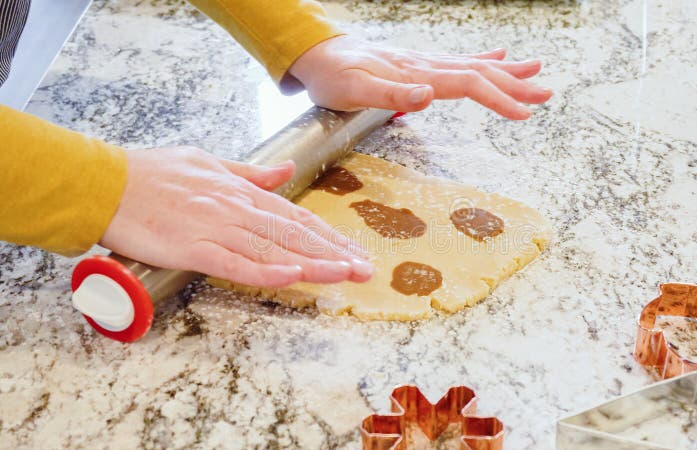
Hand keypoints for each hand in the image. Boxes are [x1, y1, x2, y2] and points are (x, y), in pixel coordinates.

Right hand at [100, 147, 372, 287]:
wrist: (106, 181)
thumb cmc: (151, 173)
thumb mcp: (207, 162)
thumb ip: (250, 173)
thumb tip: (285, 173)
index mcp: (240, 191)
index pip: (295, 216)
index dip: (327, 235)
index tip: (353, 249)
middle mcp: (236, 209)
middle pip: (294, 233)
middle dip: (333, 252)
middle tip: (365, 269)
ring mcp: (216, 228)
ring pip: (274, 249)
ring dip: (313, 262)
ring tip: (345, 275)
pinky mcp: (193, 247)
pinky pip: (236, 263)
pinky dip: (265, 270)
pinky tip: (292, 276)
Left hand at [289, 35, 551, 119]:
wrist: (318, 54)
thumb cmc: (332, 77)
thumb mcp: (353, 91)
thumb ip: (390, 94)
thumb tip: (427, 95)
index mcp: (417, 74)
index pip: (467, 84)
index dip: (496, 98)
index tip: (522, 113)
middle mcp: (426, 65)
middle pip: (479, 73)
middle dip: (514, 85)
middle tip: (546, 94)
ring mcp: (424, 63)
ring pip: (474, 65)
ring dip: (507, 72)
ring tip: (537, 72)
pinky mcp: (419, 65)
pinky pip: (459, 61)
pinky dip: (484, 60)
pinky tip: (499, 56)